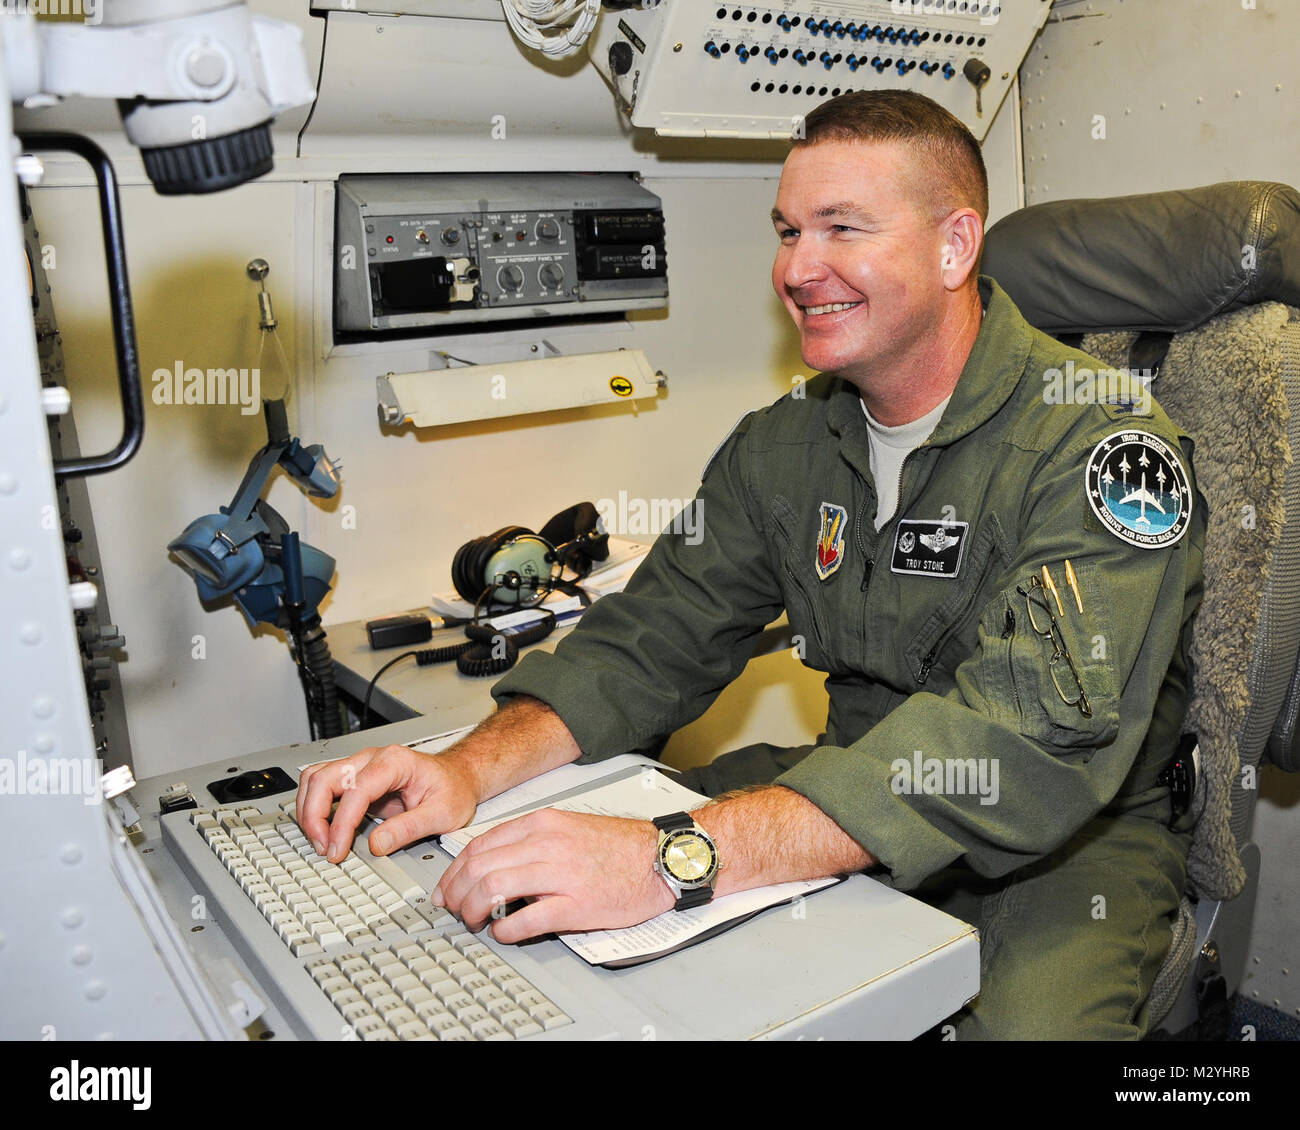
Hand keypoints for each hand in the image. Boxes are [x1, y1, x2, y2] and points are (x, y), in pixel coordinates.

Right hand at [296, 744, 478, 862]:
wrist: (458, 777)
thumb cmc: (453, 789)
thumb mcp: (443, 813)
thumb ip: (410, 828)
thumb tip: (376, 845)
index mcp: (394, 762)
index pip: (355, 790)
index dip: (341, 823)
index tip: (338, 850)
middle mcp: (372, 758)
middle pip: (324, 778)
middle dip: (314, 816)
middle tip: (323, 848)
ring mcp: (360, 765)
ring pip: (315, 778)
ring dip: (308, 810)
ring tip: (319, 841)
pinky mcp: (354, 778)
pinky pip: (321, 785)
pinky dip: (313, 806)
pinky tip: (320, 829)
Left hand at [433, 809, 675, 943]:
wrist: (661, 858)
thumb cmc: (619, 848)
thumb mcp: (568, 828)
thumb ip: (532, 842)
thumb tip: (495, 865)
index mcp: (542, 824)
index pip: (480, 845)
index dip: (455, 871)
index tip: (448, 888)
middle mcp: (547, 844)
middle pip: (479, 866)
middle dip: (456, 892)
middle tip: (453, 909)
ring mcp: (560, 874)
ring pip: (494, 888)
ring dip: (473, 910)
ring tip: (473, 922)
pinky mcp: (576, 905)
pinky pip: (526, 920)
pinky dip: (505, 931)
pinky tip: (503, 934)